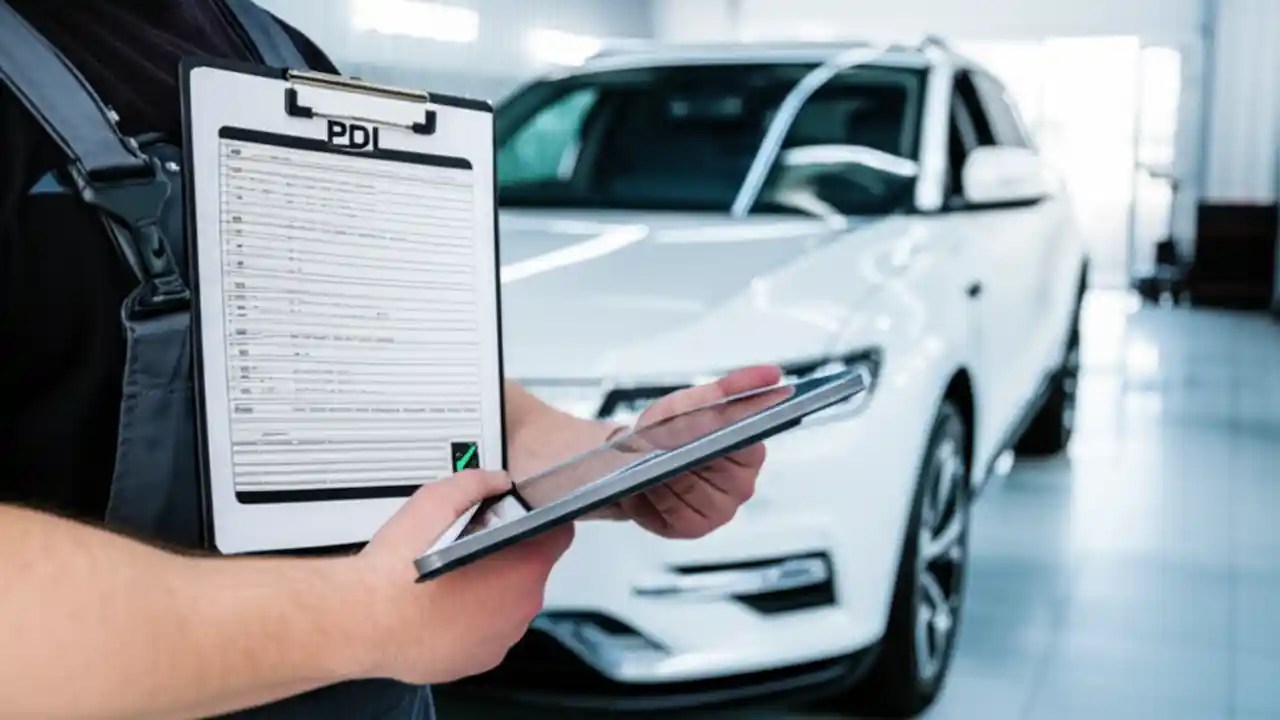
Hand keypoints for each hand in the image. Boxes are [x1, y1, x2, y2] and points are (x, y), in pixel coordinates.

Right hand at [349, 471, 572, 684]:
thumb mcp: (435, 501)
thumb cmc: (399, 571)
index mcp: (524, 568)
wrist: (364, 621)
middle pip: (531, 571)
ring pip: (507, 605)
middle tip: (470, 548)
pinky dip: (470, 622)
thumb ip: (474, 483)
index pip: (560, 536)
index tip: (524, 522)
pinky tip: (442, 609)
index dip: (542, 524)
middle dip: (508, 558)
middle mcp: (522, 607)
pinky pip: (485, 634)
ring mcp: (502, 638)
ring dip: (489, 592)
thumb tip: (494, 480)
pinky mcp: (479, 660)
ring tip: (451, 581)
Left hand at [606, 365, 780, 538]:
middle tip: (668, 444)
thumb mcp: (698, 400)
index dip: (721, 435)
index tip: (700, 428)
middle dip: (688, 455)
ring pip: (693, 492)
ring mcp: (720, 511)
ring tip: (655, 464)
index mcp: (750, 452)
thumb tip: (772, 374)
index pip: (749, 445)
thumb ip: (735, 386)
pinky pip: (676, 513)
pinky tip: (649, 486)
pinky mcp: (694, 528)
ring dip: (668, 475)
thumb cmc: (670, 429)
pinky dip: (657, 498)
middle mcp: (742, 486)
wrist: (634, 457)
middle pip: (718, 472)